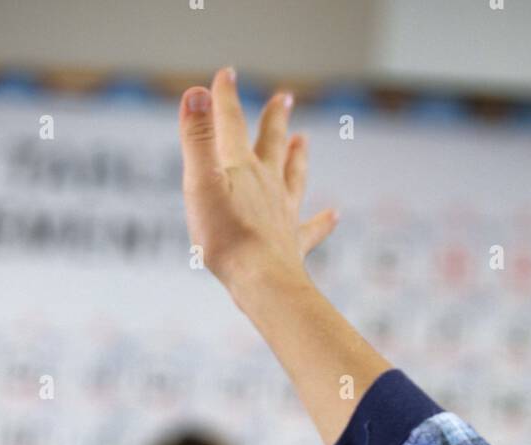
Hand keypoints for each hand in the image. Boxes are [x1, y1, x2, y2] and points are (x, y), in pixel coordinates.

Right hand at [178, 67, 338, 295]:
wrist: (264, 283)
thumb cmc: (227, 238)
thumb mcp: (200, 184)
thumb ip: (197, 139)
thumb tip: (196, 93)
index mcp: (242, 168)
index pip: (231, 123)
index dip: (224, 97)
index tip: (226, 75)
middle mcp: (268, 185)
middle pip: (272, 144)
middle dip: (275, 119)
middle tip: (285, 97)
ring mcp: (283, 214)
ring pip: (294, 178)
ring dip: (298, 158)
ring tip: (303, 140)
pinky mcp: (292, 244)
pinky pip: (312, 229)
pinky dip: (323, 221)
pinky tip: (335, 215)